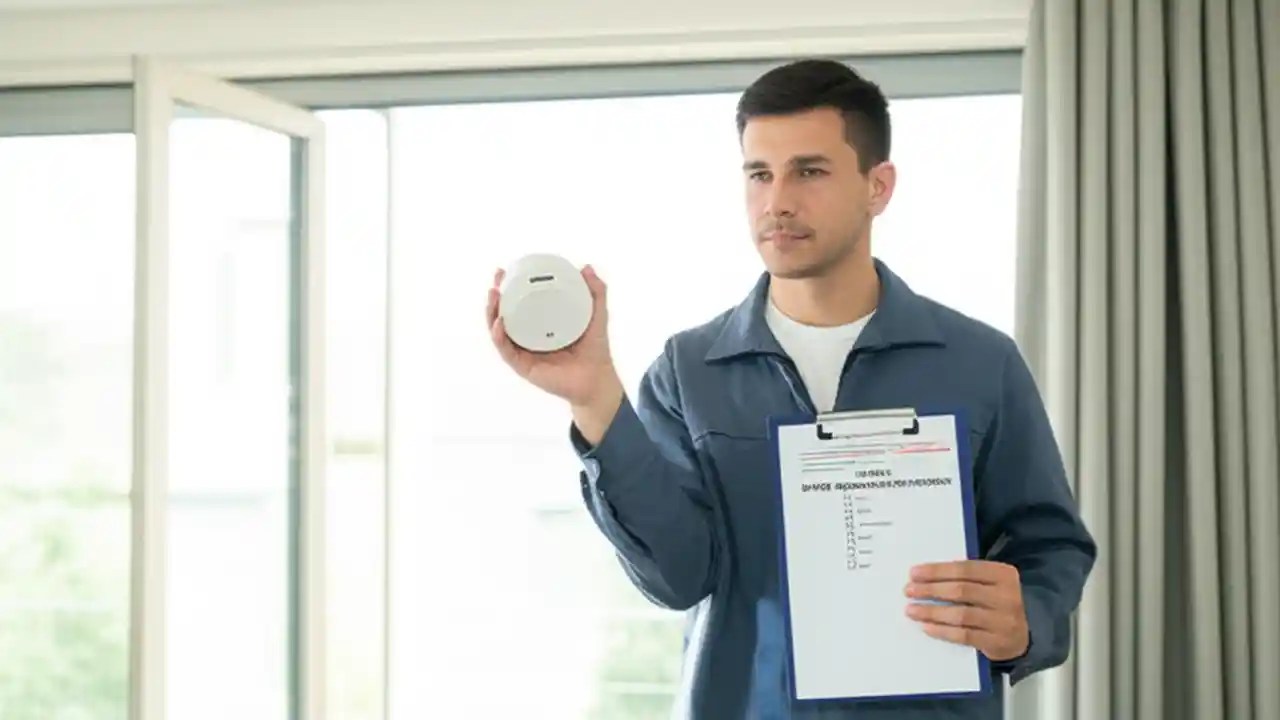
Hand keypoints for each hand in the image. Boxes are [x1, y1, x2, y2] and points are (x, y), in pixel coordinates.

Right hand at [486, 264, 622, 423]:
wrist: (597, 379)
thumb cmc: (595, 349)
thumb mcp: (596, 314)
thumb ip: (595, 292)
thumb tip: (586, 267)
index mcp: (541, 325)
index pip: (520, 303)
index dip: (510, 287)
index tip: (506, 272)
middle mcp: (529, 337)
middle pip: (504, 315)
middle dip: (496, 297)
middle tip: (497, 280)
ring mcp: (524, 352)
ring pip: (500, 332)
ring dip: (492, 313)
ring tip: (493, 296)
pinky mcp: (524, 367)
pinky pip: (507, 351)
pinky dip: (500, 337)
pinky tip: (498, 323)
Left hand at [904, 560, 1028, 661]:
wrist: (1029, 631)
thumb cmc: (1000, 601)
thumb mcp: (991, 582)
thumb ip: (967, 577)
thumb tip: (927, 576)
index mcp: (1003, 574)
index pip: (965, 569)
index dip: (937, 571)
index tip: (914, 573)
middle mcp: (1006, 596)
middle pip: (961, 591)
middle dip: (930, 590)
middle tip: (909, 591)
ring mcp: (1003, 621)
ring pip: (961, 614)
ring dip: (932, 612)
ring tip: (912, 610)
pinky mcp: (997, 642)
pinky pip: (965, 636)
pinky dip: (943, 631)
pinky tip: (927, 627)